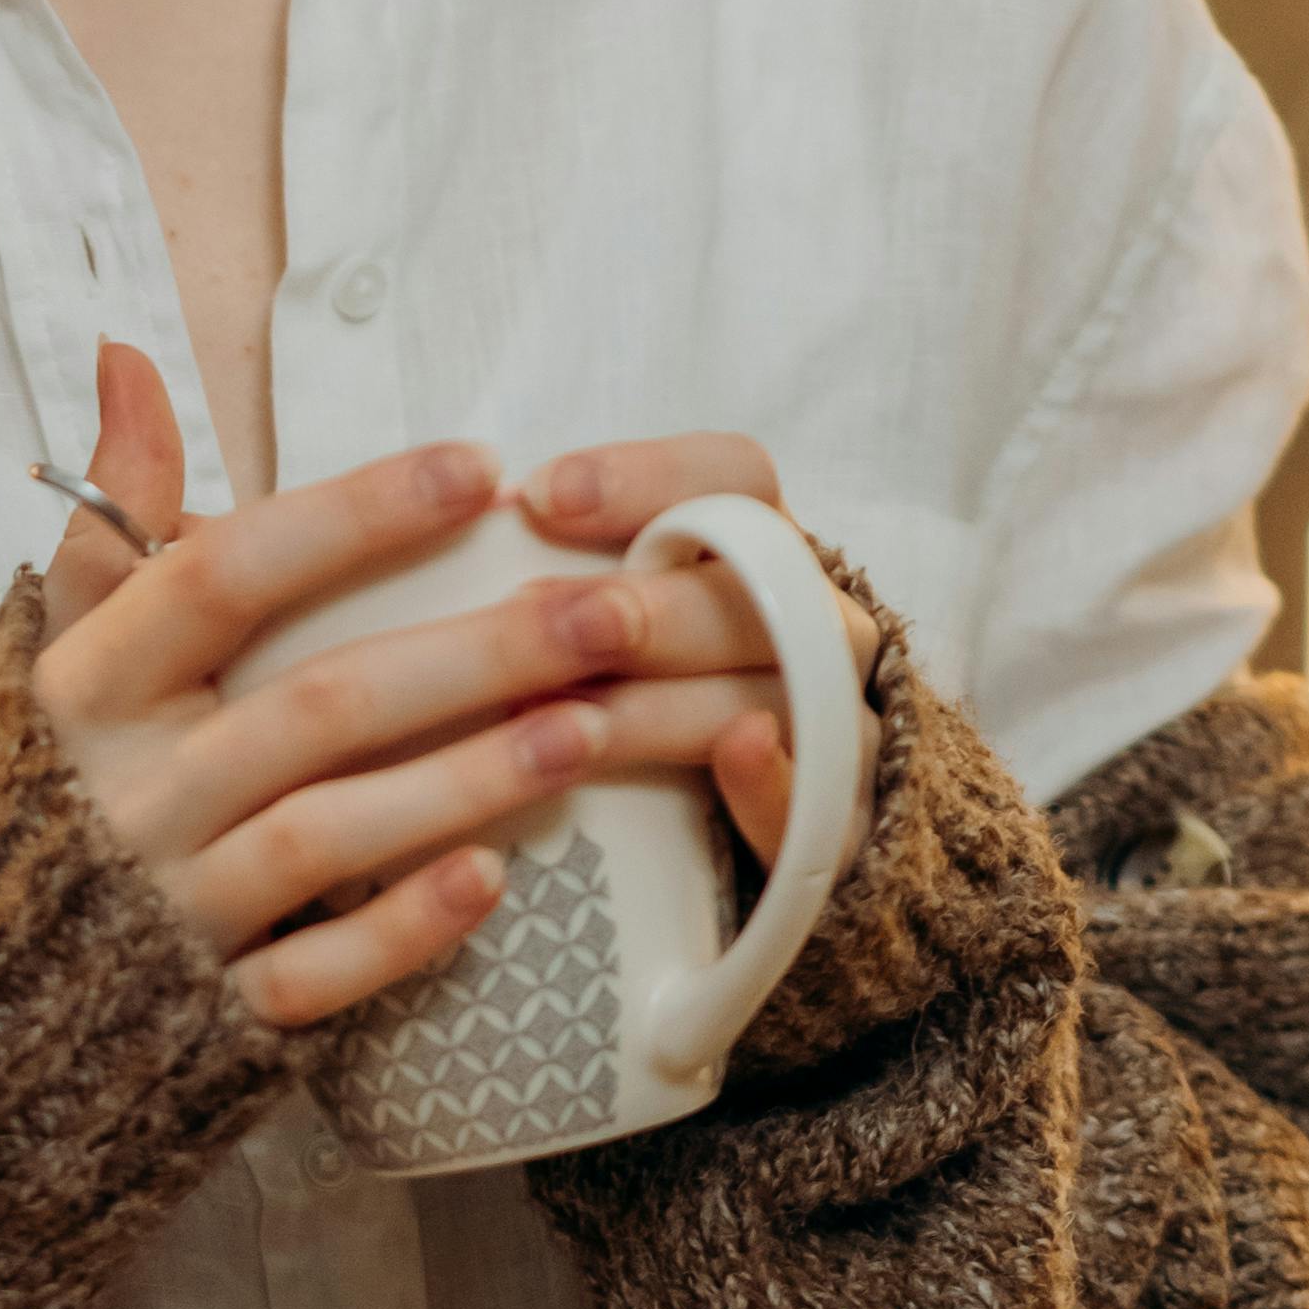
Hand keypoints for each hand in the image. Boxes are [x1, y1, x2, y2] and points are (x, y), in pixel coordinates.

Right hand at [31, 345, 728, 1034]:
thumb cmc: (58, 773)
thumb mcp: (70, 636)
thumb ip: (117, 506)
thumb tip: (130, 359)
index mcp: (90, 684)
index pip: (224, 573)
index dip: (356, 516)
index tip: (482, 467)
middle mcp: (120, 790)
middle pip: (314, 703)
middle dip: (476, 653)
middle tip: (609, 611)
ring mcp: (161, 904)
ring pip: (326, 835)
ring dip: (466, 779)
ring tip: (592, 727)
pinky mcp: (200, 1007)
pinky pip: (309, 976)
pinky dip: (399, 930)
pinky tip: (495, 879)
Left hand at [518, 431, 880, 866]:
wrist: (741, 831)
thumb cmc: (655, 695)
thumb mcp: (624, 618)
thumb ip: (570, 579)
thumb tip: (468, 526)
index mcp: (765, 552)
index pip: (736, 478)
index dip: (647, 477)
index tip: (538, 497)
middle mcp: (815, 621)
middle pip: (755, 590)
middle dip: (650, 605)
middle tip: (549, 618)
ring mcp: (839, 719)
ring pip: (778, 691)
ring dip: (672, 699)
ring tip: (568, 716)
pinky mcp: (840, 821)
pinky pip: (822, 799)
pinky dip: (778, 776)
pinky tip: (735, 752)